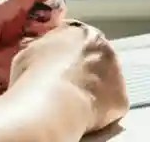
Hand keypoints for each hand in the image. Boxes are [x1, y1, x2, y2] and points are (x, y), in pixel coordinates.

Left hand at [0, 0, 66, 101]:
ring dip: (23, 59)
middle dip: (39, 42)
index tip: (55, 20)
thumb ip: (21, 3)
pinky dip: (16, 77)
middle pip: (40, 40)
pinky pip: (19, 80)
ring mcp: (6, 63)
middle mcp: (9, 41)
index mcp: (8, 20)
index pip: (41, 17)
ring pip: (31, 61)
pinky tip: (0, 72)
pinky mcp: (1, 85)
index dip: (50, 18)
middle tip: (24, 41)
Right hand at [9, 22, 129, 133]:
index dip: (66, 56)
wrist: (54, 102)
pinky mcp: (121, 98)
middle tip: (66, 89)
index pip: (77, 40)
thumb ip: (41, 52)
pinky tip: (84, 118)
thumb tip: (40, 59)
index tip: (57, 69)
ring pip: (105, 82)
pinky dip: (99, 113)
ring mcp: (116, 72)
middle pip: (95, 59)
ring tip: (73, 105)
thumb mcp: (28, 54)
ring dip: (93, 91)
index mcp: (80, 32)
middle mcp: (104, 47)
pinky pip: (110, 106)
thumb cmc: (35, 76)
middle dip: (83, 72)